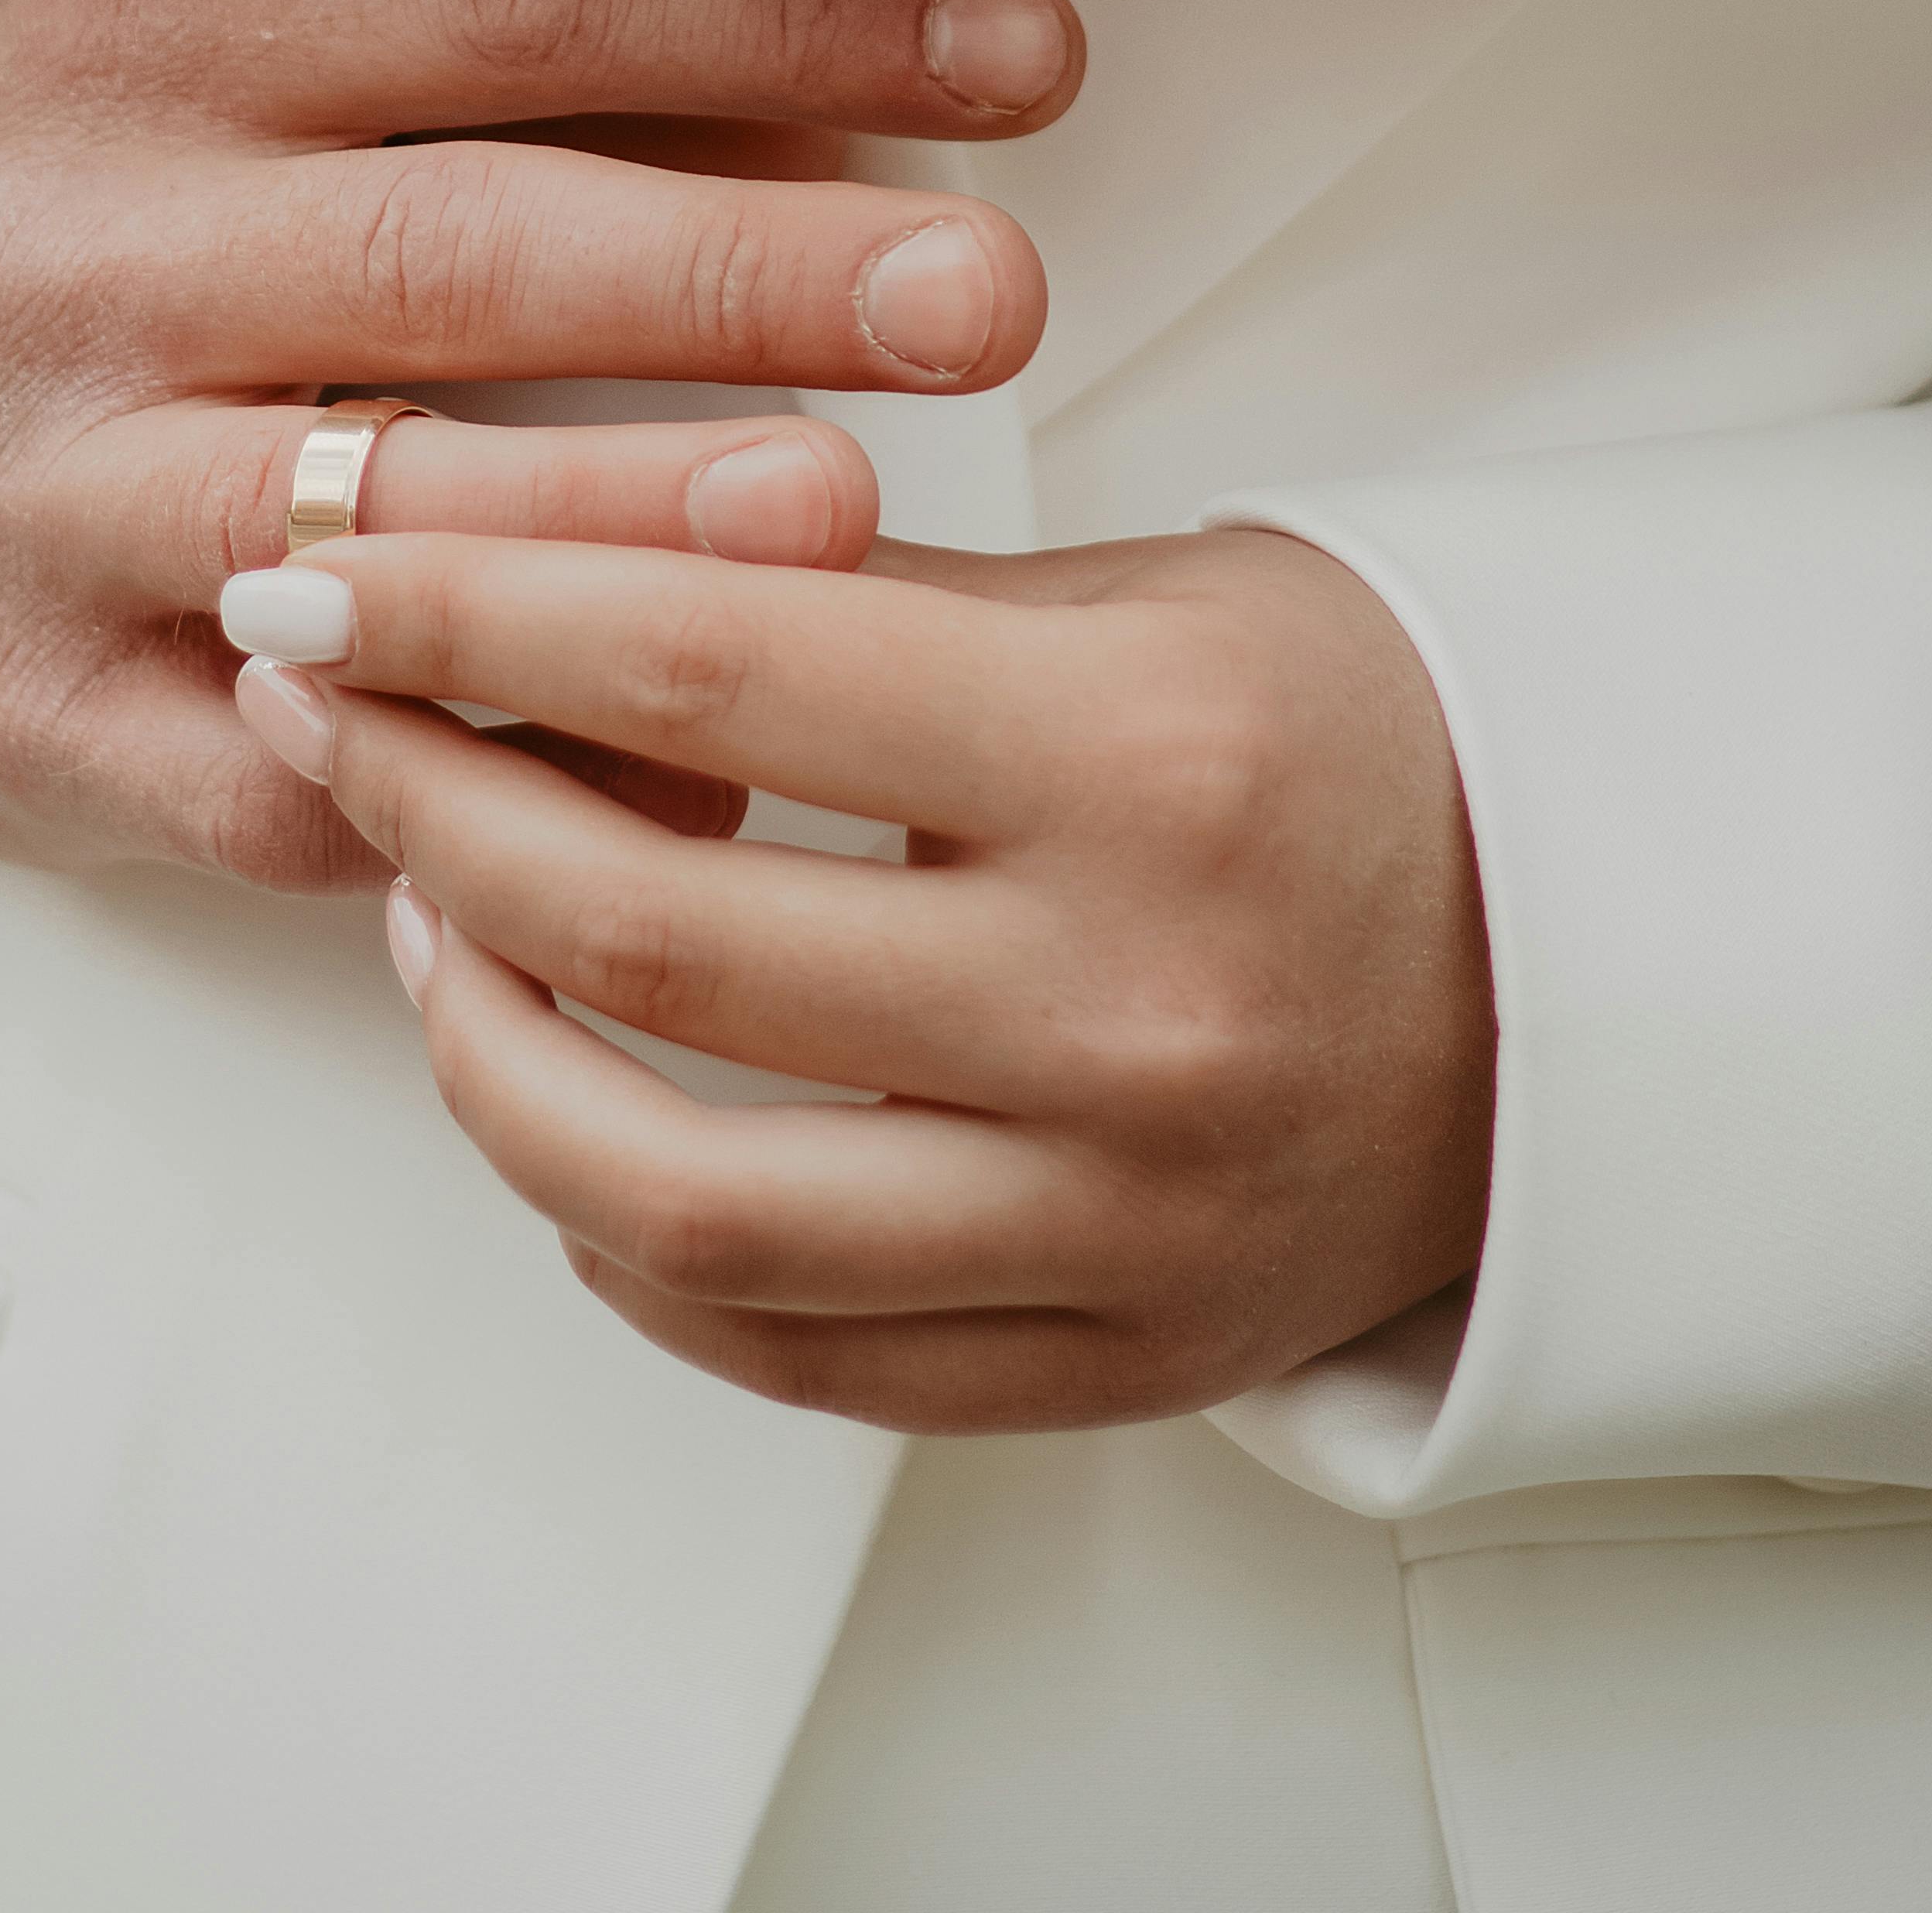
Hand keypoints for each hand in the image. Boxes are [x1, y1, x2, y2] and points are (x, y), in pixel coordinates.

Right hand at [0, 0, 1084, 890]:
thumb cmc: (46, 210)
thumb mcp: (200, 47)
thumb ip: (470, 45)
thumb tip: (848, 58)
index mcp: (148, 33)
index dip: (788, 5)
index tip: (1019, 48)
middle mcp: (87, 252)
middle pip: (465, 249)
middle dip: (752, 268)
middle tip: (995, 291)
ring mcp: (51, 501)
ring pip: (370, 523)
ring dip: (626, 528)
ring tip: (856, 520)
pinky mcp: (38, 721)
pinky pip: (303, 782)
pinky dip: (501, 794)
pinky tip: (694, 794)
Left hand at [233, 521, 1493, 1429]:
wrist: (1610, 968)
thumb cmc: (1369, 733)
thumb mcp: (1157, 595)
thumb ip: (881, 609)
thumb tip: (573, 591)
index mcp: (1141, 753)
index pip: (709, 657)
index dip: (470, 614)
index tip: (322, 580)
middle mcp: (1124, 997)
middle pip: (649, 929)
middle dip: (425, 811)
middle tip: (328, 729)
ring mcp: (1116, 1207)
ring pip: (678, 1194)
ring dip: (490, 1058)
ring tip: (432, 933)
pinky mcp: (1112, 1352)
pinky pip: (790, 1348)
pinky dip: (629, 1243)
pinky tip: (568, 1120)